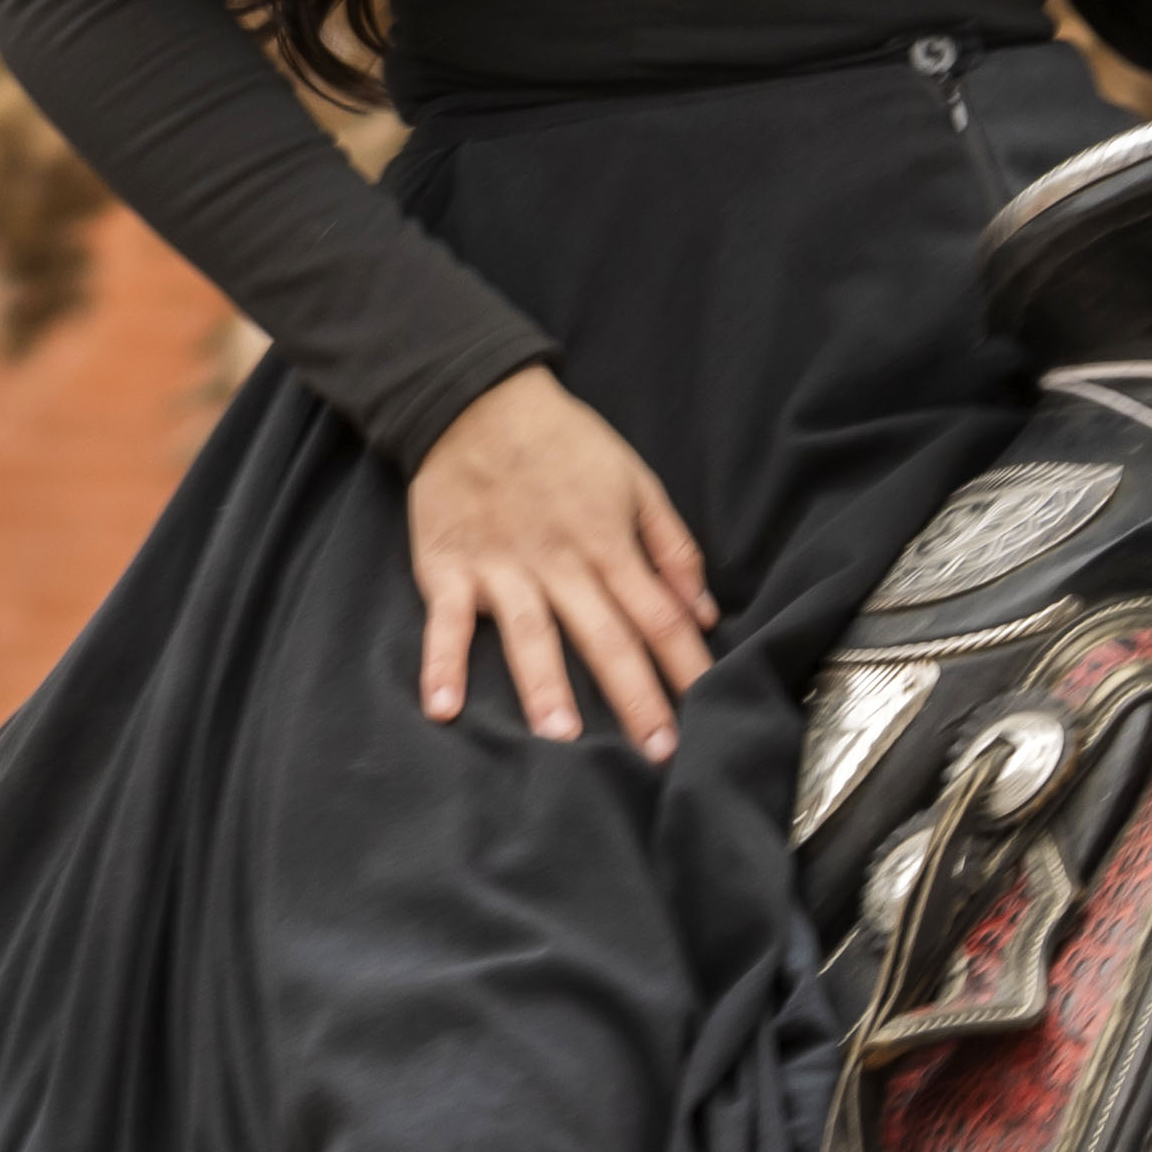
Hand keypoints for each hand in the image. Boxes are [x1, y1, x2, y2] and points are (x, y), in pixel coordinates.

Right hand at [405, 372, 718, 760]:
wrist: (477, 398)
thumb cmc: (564, 444)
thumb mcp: (636, 481)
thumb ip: (672, 549)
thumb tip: (705, 613)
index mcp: (608, 544)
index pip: (658, 614)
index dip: (686, 663)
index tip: (711, 709)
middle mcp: (560, 563)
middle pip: (605, 636)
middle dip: (634, 696)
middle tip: (657, 753)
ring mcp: (502, 568)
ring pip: (530, 633)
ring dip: (545, 684)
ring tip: (560, 738)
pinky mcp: (449, 568)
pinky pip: (447, 623)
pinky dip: (441, 663)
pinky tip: (442, 708)